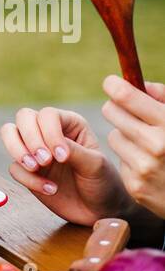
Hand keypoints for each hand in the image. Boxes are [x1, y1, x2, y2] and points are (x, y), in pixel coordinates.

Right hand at [0, 106, 131, 225]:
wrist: (101, 211)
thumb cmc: (104, 183)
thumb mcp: (96, 166)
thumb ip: (75, 152)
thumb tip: (52, 147)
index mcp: (69, 124)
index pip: (48, 115)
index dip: (50, 132)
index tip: (62, 157)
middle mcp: (49, 132)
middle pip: (23, 117)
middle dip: (30, 138)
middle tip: (45, 161)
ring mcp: (35, 150)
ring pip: (9, 133)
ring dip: (17, 150)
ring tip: (34, 167)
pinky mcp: (27, 171)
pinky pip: (14, 167)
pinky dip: (27, 179)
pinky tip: (50, 189)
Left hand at [102, 76, 164, 219]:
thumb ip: (163, 97)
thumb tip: (140, 84)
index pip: (125, 96)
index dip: (114, 85)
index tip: (112, 83)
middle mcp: (155, 146)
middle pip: (111, 112)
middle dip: (117, 108)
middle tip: (126, 110)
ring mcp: (144, 169)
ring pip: (113, 136)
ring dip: (125, 136)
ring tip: (146, 143)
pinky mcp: (136, 187)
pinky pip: (120, 161)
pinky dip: (130, 160)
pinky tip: (149, 165)